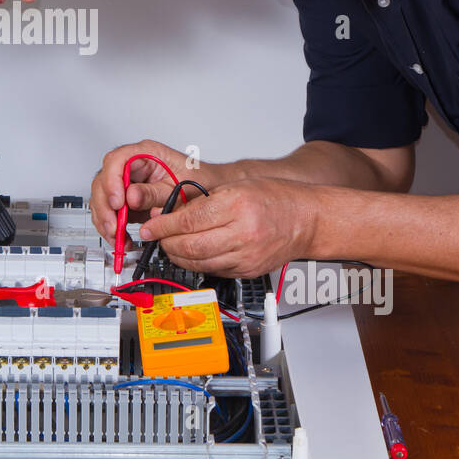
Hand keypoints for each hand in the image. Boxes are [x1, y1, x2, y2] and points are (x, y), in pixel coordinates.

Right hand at [90, 139, 209, 243]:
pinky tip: (122, 238)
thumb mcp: (179, 186)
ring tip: (118, 237)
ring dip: (106, 220)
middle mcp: (132, 166)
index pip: (116, 160)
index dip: (111, 181)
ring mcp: (127, 183)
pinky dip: (113, 227)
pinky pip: (110, 212)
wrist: (209, 190)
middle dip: (105, 207)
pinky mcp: (126, 201)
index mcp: (145, 153)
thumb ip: (154, 192)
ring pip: (103, 198)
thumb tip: (131, 197)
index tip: (117, 202)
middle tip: (114, 227)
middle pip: (103, 181)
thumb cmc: (199, 180)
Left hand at [137, 177, 318, 278]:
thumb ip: (202, 200)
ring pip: (199, 263)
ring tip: (170, 246)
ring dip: (178, 256)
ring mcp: (246, 256)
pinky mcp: (248, 270)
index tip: (149, 226)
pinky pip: (213, 271)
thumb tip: (169, 211)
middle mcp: (243, 233)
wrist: (308, 220)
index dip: (162, 225)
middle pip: (190, 245)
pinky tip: (191, 255)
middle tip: (156, 237)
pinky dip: (197, 264)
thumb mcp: (235, 187)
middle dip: (166, 243)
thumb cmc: (275, 198)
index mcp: (237, 205)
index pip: (189, 220)